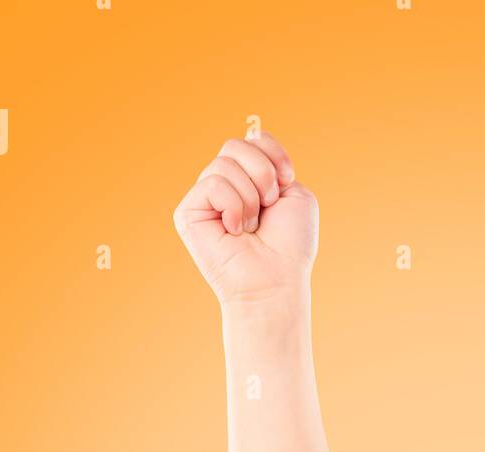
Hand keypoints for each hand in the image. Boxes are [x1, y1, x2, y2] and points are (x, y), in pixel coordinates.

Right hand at [173, 132, 317, 305]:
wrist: (276, 281)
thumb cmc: (290, 247)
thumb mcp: (296, 195)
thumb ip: (275, 162)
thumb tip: (249, 138)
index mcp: (248, 180)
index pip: (252, 139)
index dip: (273, 153)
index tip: (287, 180)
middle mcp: (224, 186)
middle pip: (235, 145)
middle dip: (263, 173)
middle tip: (269, 207)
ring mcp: (204, 198)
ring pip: (224, 164)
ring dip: (250, 197)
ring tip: (251, 226)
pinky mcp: (188, 211)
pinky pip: (212, 183)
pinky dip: (233, 206)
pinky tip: (235, 231)